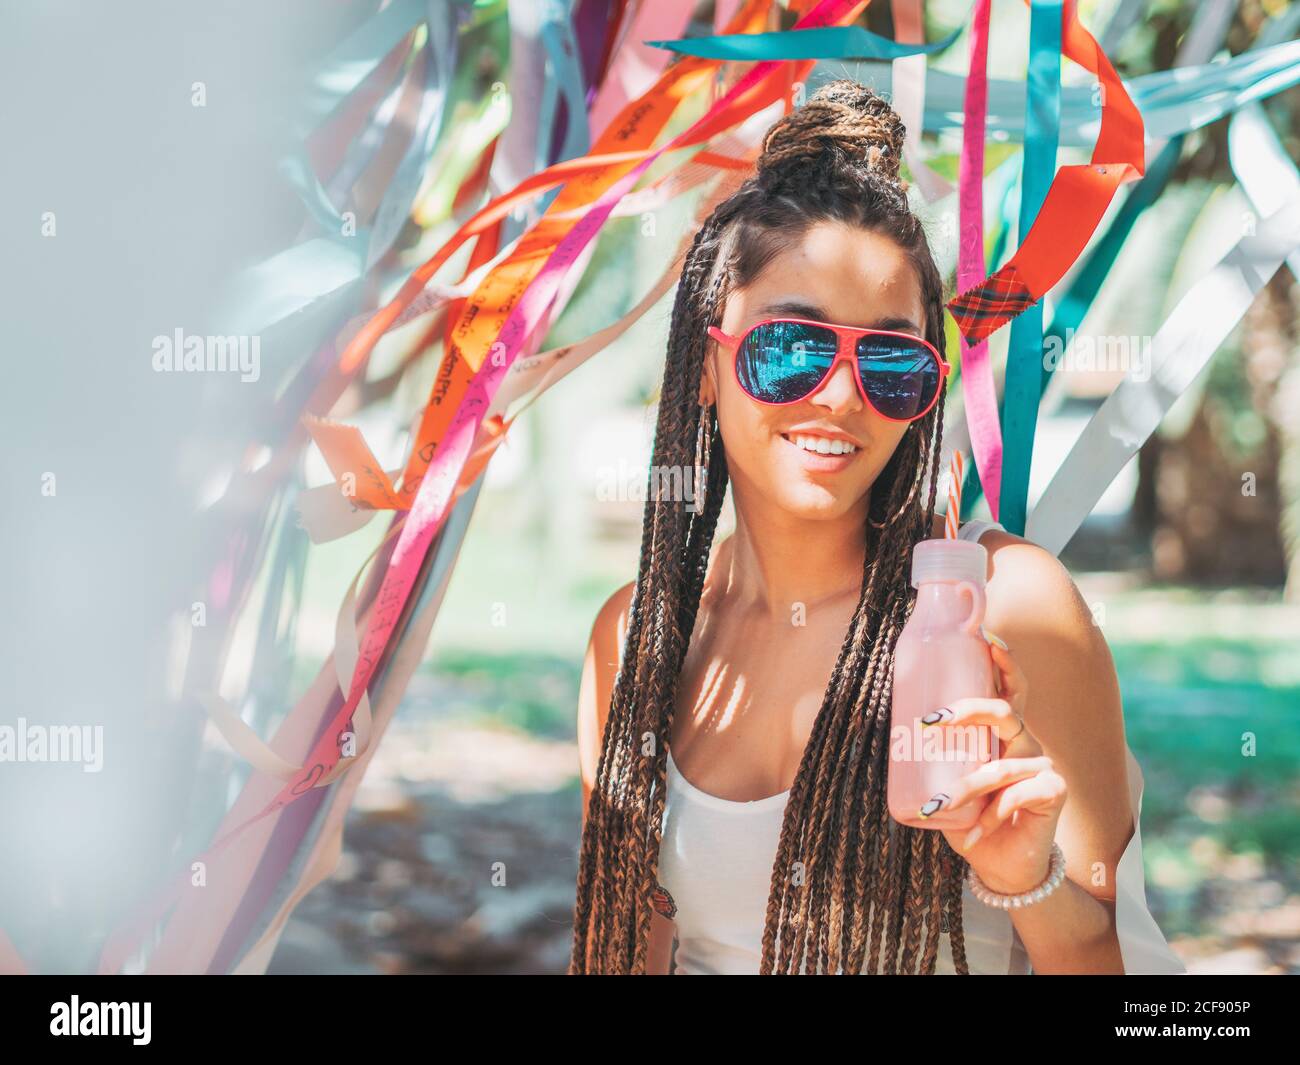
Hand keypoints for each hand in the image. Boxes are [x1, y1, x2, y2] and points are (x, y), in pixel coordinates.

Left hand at [917, 629, 1066, 894]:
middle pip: (1005, 710)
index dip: (1001, 657)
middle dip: (968, 709)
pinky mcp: (1052, 790)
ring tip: (938, 806)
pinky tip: (977, 831)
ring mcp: (1042, 764)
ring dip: (964, 788)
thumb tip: (890, 725)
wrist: (999, 863)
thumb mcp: (945, 778)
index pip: (1007, 685)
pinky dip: (991, 813)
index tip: (983, 633)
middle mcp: (1024, 741)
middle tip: (931, 720)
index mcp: (1002, 730)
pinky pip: (1015, 793)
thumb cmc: (969, 814)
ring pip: (999, 764)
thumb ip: (932, 753)